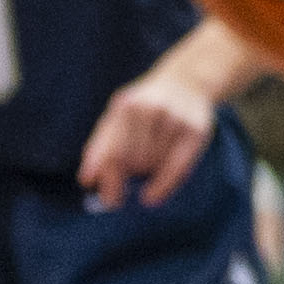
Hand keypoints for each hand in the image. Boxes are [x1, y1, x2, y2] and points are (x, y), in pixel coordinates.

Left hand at [78, 68, 219, 211]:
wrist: (186, 82)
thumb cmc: (144, 109)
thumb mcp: (118, 118)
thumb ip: (99, 148)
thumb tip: (87, 180)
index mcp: (127, 106)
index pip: (114, 153)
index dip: (110, 180)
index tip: (112, 201)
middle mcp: (152, 109)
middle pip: (133, 162)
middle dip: (130, 174)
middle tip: (132, 177)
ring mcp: (176, 118)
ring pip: (154, 165)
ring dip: (148, 173)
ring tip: (152, 160)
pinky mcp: (196, 130)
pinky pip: (177, 168)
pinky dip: (163, 186)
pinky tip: (152, 197)